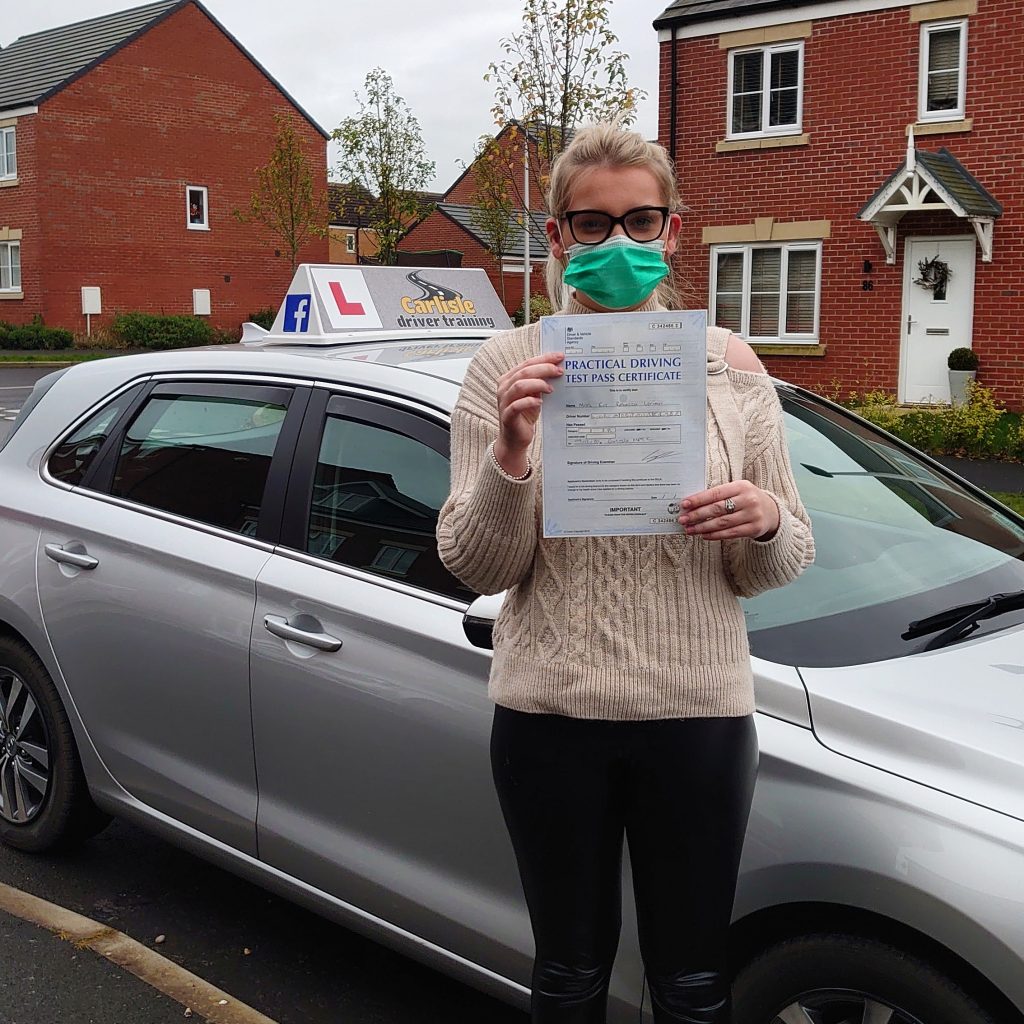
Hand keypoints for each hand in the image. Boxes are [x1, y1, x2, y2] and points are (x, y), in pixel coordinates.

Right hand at [493, 353, 563, 473]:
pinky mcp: (507, 416)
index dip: (544, 359)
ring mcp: (504, 402)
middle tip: (559, 371)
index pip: (527, 363)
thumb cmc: (524, 415)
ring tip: (551, 388)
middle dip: (544, 369)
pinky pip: (517, 405)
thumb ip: (539, 383)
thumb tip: (555, 370)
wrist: (515, 439)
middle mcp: (504, 388)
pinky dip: (530, 401)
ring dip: (538, 384)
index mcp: (509, 379)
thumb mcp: (533, 395)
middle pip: (524, 371)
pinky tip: (540, 402)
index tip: (559, 357)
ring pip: (519, 385)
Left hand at [677, 482, 779, 540]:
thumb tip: (692, 504)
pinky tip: (703, 535)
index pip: (716, 493)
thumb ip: (718, 495)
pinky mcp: (754, 528)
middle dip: (697, 515)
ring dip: (703, 527)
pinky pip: (730, 533)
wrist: (771, 511)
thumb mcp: (737, 491)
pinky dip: (715, 535)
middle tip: (683, 520)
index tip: (684, 505)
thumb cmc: (746, 499)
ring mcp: (752, 515)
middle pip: (717, 509)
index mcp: (741, 486)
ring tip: (690, 529)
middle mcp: (748, 499)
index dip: (699, 499)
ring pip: (722, 523)